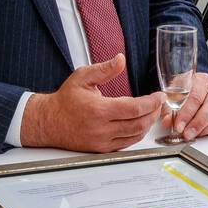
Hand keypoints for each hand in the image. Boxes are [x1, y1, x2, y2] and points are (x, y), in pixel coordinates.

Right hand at [21, 54, 165, 151]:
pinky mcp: (101, 148)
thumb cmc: (65, 99)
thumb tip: (121, 59)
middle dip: (154, 112)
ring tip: (152, 112)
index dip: (152, 102)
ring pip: (135, 135)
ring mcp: (102, 141)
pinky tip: (140, 123)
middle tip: (158, 103)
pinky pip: (126, 143)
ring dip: (148, 123)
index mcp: (98, 110)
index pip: (135, 108)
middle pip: (139, 123)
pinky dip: (137, 134)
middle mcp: (101, 128)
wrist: (48, 122)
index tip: (159, 96)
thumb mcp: (82, 77)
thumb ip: (104, 69)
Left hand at [165, 73, 207, 139]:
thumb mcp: (172, 93)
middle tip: (186, 134)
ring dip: (203, 130)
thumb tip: (167, 121)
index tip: (178, 125)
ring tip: (191, 134)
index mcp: (203, 81)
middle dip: (197, 124)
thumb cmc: (184, 91)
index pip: (196, 97)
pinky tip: (199, 132)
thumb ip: (168, 106)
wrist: (194, 89)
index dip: (187, 113)